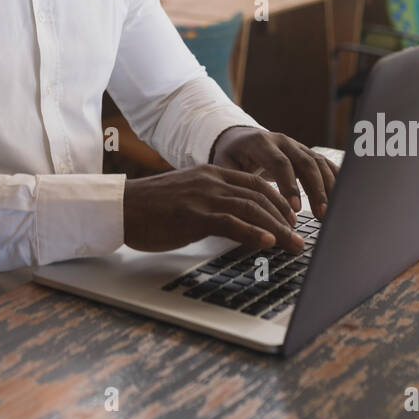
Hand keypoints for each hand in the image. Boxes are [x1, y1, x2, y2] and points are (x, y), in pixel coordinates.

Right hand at [123, 166, 304, 254]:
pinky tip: (266, 243)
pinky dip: (253, 233)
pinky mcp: (193, 215)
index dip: (277, 200)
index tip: (291, 218)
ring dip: (277, 229)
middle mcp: (211, 181)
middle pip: (260, 196)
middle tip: (299, 238)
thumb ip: (211, 201)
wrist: (120, 207)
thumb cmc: (150, 207)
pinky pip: (230, 223)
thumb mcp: (187, 197)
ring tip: (292, 245)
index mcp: (211, 173)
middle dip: (284, 218)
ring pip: (251, 209)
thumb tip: (233, 219)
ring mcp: (203, 197)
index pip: (255, 183)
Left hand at [210, 126, 338, 218]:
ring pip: (319, 163)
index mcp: (261, 142)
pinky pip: (325, 164)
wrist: (240, 138)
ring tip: (330, 213)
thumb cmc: (231, 156)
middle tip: (320, 215)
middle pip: (306, 162)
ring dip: (328, 188)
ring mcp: (297, 146)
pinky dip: (335, 180)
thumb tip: (241, 208)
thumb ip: (233, 182)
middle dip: (316, 190)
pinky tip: (341, 198)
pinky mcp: (307, 153)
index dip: (290, 186)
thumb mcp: (224, 165)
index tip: (296, 209)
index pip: (280, 163)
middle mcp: (283, 141)